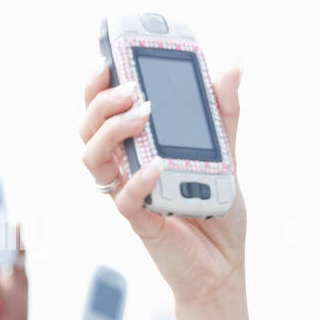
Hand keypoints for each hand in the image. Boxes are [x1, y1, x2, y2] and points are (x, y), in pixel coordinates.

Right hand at [79, 63, 245, 308]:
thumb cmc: (217, 209)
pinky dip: (138, 180)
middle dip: (101, 102)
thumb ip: (223, 112)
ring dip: (112, 132)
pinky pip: (125, 199)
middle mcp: (125, 168)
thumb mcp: (226, 152)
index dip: (97, 84)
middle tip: (132, 88)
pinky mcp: (141, 222)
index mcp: (137, 147)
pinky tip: (159, 164)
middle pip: (87, 129)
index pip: (104, 110)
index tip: (108, 56)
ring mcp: (129, 194)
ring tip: (143, 115)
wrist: (226, 263)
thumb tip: (232, 66)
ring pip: (94, 160)